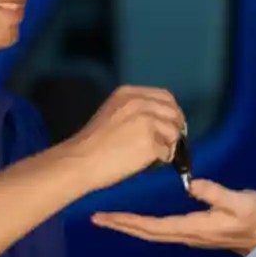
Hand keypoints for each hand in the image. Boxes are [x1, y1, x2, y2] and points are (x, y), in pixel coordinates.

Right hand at [59, 85, 185, 191]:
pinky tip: (146, 164)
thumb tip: (161, 121)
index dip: (171, 112)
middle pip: (174, 113)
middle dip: (175, 128)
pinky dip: (162, 160)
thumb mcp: (113, 113)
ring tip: (153, 155)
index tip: (169, 125)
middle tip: (167, 143)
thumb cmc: (92, 143)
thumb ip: (136, 110)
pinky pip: (168, 153)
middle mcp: (140, 103)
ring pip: (174, 132)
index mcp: (129, 93)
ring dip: (168, 146)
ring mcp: (146, 122)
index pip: (165, 96)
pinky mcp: (150, 143)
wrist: (80, 161)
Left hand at [91, 178, 255, 255]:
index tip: (107, 217)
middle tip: (96, 218)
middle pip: (145, 232)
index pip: (153, 226)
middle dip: (120, 225)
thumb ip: (216, 193)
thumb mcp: (240, 201)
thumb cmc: (255, 217)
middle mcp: (184, 234)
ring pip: (150, 232)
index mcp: (192, 227)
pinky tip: (133, 217)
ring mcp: (187, 234)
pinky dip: (141, 224)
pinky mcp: (190, 230)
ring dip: (128, 226)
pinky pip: (158, 229)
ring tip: (108, 218)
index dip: (128, 221)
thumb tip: (191, 185)